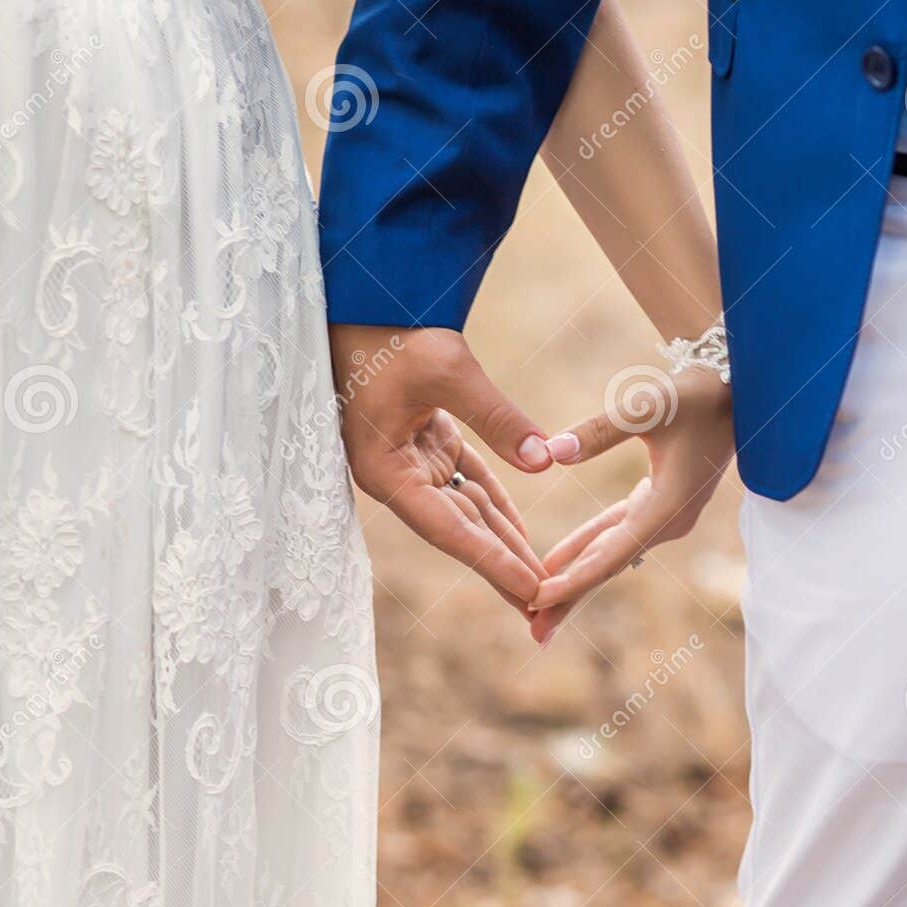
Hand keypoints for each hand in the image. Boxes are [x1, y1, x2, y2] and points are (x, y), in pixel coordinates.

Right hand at [330, 324, 551, 609]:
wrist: (361, 298)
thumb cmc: (391, 330)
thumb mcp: (448, 369)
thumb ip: (497, 417)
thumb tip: (545, 460)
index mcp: (386, 471)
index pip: (449, 529)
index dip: (492, 562)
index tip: (531, 590)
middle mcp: (395, 477)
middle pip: (459, 533)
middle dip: (501, 568)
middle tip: (542, 607)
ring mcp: (409, 462)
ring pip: (466, 512)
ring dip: (502, 543)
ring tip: (538, 581)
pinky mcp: (423, 444)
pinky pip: (467, 483)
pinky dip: (496, 505)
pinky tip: (521, 536)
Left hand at [527, 367, 733, 643]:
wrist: (733, 388)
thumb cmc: (694, 395)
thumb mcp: (649, 408)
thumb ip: (600, 431)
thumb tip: (553, 452)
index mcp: (667, 507)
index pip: (611, 554)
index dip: (573, 579)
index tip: (536, 601)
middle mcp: (668, 522)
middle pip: (608, 567)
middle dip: (570, 599)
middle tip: (533, 631)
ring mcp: (664, 517)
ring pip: (609, 555)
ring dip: (575, 580)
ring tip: (537, 609)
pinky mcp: (657, 504)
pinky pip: (614, 535)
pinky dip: (586, 548)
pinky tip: (554, 564)